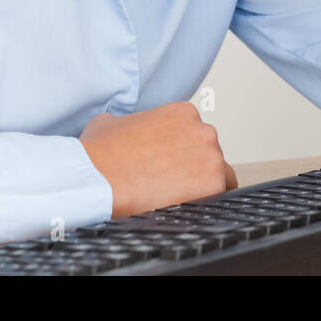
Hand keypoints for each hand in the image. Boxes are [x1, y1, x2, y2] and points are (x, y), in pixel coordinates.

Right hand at [79, 101, 237, 218]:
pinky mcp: (214, 183)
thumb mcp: (109, 122)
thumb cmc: (101, 153)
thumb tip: (120, 128)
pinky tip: (185, 208)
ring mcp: (211, 156)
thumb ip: (126, 121)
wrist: (99, 177)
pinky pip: (221, 196)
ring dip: (203, 186)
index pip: (195, 134)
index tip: (170, 166)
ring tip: (178, 199)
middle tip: (172, 185)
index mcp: (183, 113)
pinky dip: (206, 203)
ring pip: (219, 175)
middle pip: (209, 154)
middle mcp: (202, 130)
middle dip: (194, 168)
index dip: (183, 153)